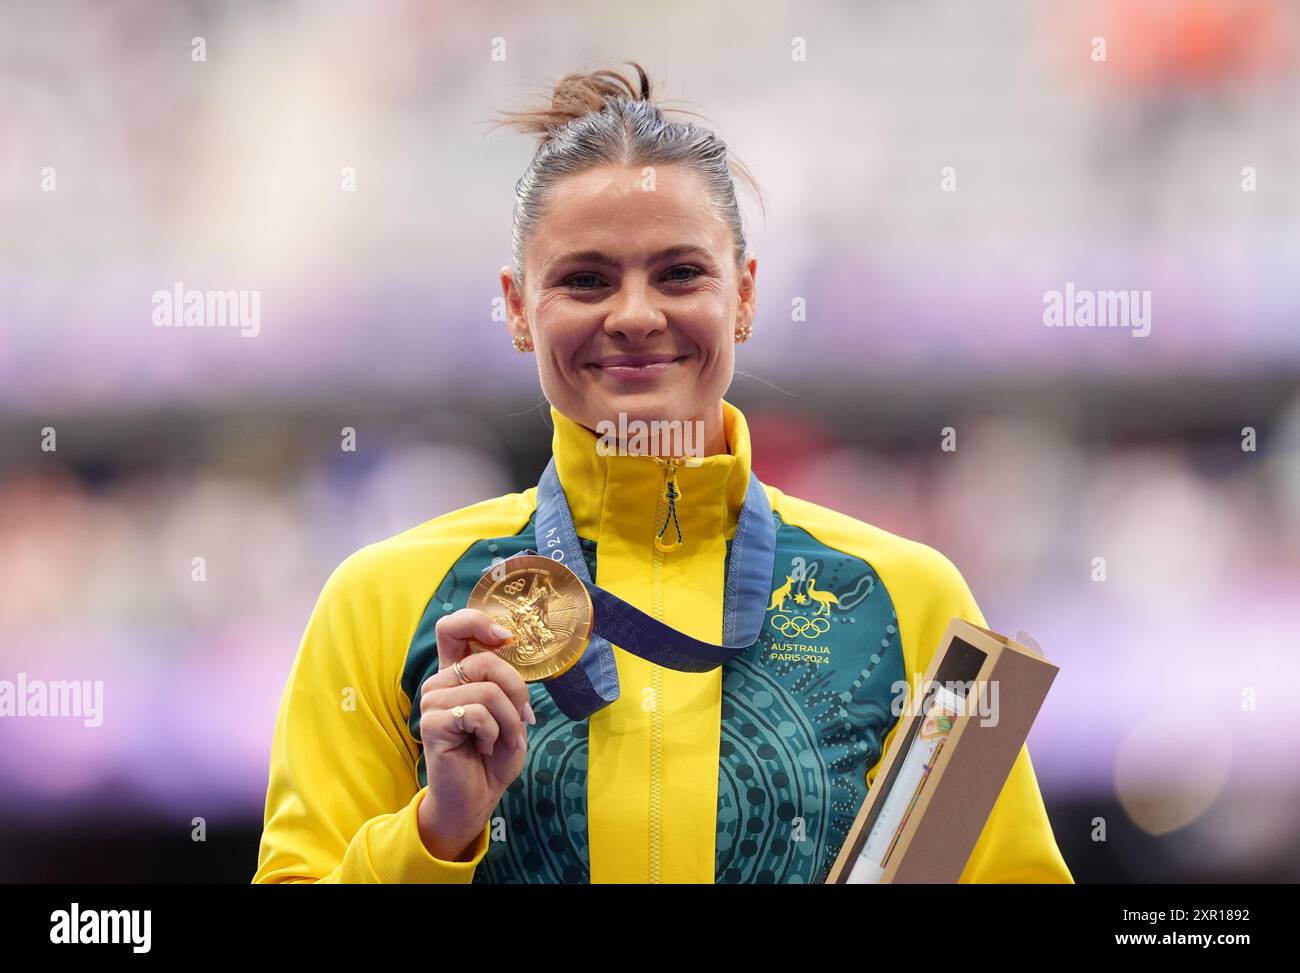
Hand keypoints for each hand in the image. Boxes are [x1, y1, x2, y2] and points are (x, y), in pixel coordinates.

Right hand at [415, 608, 534, 860]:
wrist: (475, 798)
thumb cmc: (493, 755)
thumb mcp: (510, 713)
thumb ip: (506, 683)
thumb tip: (509, 651)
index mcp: (455, 673)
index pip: (452, 627)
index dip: (477, 621)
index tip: (505, 638)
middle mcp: (439, 682)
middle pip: (486, 660)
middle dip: (517, 692)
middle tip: (521, 721)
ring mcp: (431, 701)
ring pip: (487, 689)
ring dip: (508, 720)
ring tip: (502, 740)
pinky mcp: (432, 723)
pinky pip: (478, 713)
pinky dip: (494, 733)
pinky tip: (485, 748)